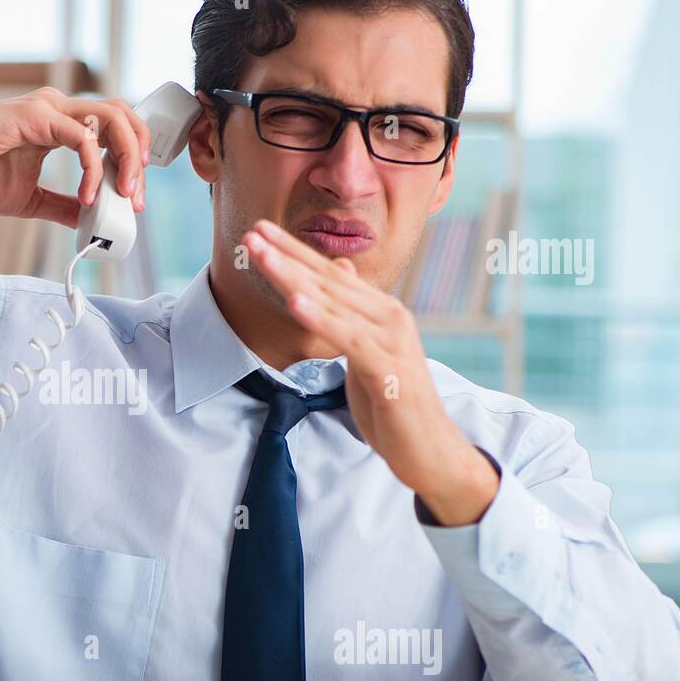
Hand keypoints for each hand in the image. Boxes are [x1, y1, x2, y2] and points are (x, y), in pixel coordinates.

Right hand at [0, 87, 151, 227]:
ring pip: (112, 118)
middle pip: (123, 119)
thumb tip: (90, 221)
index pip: (114, 131)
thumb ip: (62, 206)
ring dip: (126, 157)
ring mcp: (49, 108)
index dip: (132, 162)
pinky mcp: (36, 115)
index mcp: (60, 125)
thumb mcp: (30, 200)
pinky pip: (81, 136)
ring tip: (124, 193)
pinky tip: (87, 194)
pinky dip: (92, 166)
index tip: (134, 199)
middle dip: (139, 159)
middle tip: (136, 199)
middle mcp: (59, 109)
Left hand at [245, 219, 498, 525]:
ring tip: (262, 256)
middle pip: (328, 281)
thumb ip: (351, 312)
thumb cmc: (392, 401)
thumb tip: (339, 269)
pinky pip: (347, 338)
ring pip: (332, 303)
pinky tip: (295, 301)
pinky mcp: (387, 368)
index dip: (294, 252)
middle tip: (251, 234)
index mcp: (381, 311)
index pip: (330, 275)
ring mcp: (390, 340)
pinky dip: (320, 319)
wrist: (428, 448)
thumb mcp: (366, 350)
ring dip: (293, 277)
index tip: (260, 231)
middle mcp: (389, 317)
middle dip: (286, 256)